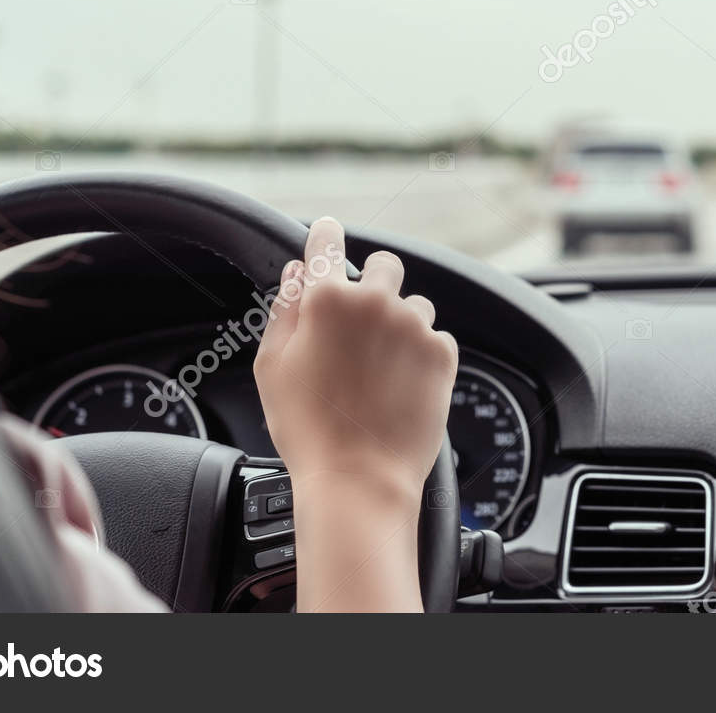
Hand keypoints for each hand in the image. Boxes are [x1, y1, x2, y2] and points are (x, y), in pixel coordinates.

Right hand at [253, 217, 457, 610]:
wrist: (359, 479)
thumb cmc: (307, 429)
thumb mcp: (272, 367)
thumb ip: (284, 310)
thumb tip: (297, 274)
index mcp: (327, 300)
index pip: (328, 242)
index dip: (326, 238)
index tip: (329, 237)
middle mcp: (375, 302)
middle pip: (383, 265)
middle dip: (372, 283)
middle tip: (360, 322)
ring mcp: (414, 326)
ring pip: (413, 304)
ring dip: (400, 324)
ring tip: (380, 368)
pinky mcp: (442, 353)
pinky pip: (434, 337)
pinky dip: (421, 353)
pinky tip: (400, 384)